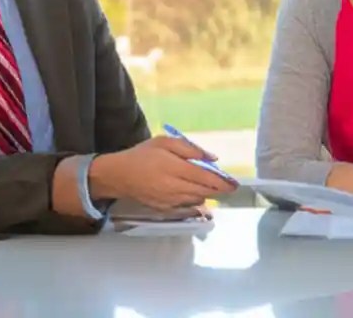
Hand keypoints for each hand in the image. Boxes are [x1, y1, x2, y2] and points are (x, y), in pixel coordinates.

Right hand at [91, 136, 236, 210]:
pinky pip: (186, 208)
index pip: (204, 177)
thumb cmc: (142, 155)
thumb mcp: (164, 142)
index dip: (221, 182)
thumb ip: (190, 149)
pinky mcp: (164, 210)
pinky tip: (196, 196)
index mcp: (174, 168)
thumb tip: (212, 158)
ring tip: (211, 187)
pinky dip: (195, 202)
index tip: (234, 183)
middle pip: (203, 191)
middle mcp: (173, 187)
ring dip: (207, 195)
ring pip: (197, 201)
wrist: (118, 176)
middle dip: (218, 190)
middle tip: (227, 185)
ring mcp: (169, 201)